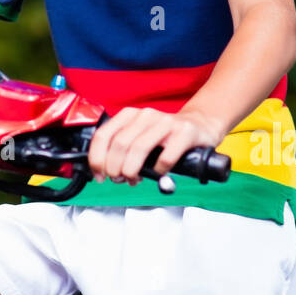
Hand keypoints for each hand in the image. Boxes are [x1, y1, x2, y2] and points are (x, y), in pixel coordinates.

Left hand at [87, 107, 222, 184]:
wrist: (198, 125)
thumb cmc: (165, 136)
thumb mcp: (138, 136)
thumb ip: (120, 149)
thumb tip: (104, 171)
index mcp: (130, 115)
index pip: (103, 135)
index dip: (97, 158)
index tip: (99, 174)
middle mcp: (146, 116)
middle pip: (119, 144)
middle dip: (114, 168)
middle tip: (118, 179)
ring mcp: (166, 122)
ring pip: (139, 148)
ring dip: (131, 170)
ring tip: (133, 179)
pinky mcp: (185, 132)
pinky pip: (166, 156)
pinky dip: (159, 170)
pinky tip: (159, 172)